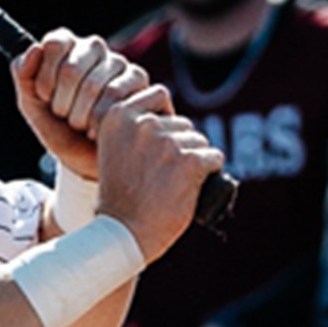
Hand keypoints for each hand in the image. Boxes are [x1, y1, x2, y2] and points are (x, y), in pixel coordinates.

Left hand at [11, 30, 151, 180]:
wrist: (91, 164)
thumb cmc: (62, 132)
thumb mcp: (33, 108)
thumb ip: (24, 77)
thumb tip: (34, 50)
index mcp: (72, 48)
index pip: (57, 42)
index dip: (45, 75)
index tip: (45, 97)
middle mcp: (101, 53)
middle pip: (73, 67)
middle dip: (61, 103)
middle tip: (65, 118)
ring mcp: (127, 69)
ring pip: (98, 86)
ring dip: (81, 117)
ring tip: (83, 127)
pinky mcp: (150, 89)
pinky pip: (122, 102)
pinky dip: (104, 124)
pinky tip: (102, 133)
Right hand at [93, 85, 226, 262]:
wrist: (124, 232)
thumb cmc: (120, 196)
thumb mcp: (113, 149)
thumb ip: (133, 127)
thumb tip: (167, 113)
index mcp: (118, 116)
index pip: (159, 94)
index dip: (164, 118)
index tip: (155, 145)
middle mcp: (142, 124)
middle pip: (181, 122)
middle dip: (179, 145)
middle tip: (161, 175)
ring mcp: (167, 141)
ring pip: (198, 141)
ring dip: (194, 160)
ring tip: (172, 184)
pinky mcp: (189, 161)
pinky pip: (214, 157)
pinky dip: (210, 171)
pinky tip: (193, 185)